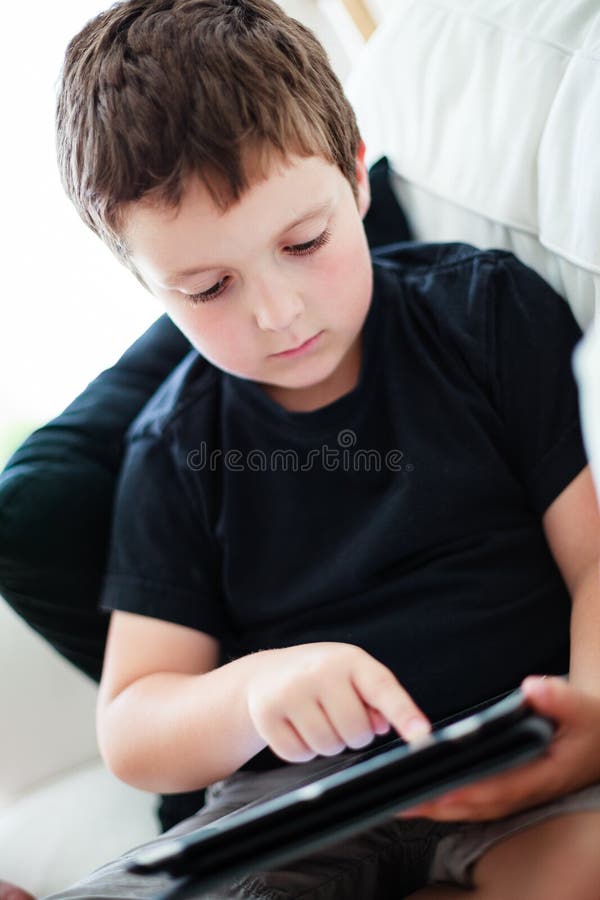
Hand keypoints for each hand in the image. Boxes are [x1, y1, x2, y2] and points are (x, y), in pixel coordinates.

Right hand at [246, 642, 429, 761]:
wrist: (266, 673)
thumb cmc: (322, 678)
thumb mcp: (352, 676)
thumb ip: (377, 700)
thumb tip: (383, 725)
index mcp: (350, 660)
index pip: (383, 689)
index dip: (404, 714)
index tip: (422, 735)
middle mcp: (320, 671)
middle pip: (356, 732)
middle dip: (353, 735)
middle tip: (338, 716)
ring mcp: (290, 691)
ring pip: (327, 746)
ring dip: (327, 743)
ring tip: (316, 719)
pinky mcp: (267, 713)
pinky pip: (298, 754)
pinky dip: (301, 751)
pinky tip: (296, 728)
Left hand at [396, 676, 599, 821]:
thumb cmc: (591, 721)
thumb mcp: (582, 707)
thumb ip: (559, 698)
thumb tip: (532, 689)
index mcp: (545, 775)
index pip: (499, 787)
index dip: (466, 790)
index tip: (434, 787)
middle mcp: (529, 791)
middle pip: (478, 805)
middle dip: (438, 806)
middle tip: (399, 801)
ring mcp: (521, 793)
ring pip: (475, 808)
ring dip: (439, 806)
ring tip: (401, 800)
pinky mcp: (514, 788)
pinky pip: (478, 799)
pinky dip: (452, 799)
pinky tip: (425, 791)